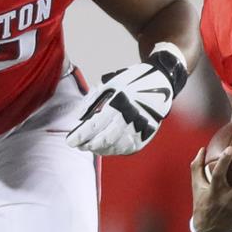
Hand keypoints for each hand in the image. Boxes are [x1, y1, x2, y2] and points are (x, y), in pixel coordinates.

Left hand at [67, 55, 182, 155]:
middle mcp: (131, 116)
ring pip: (117, 147)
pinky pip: (129, 148)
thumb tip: (79, 118)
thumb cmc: (131, 81)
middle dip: (89, 145)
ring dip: (101, 150)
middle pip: (105, 140)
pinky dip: (116, 150)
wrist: (161, 82)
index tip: (70, 141)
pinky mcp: (148, 134)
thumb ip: (92, 101)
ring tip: (92, 147)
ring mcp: (141, 127)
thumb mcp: (108, 84)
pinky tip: (108, 148)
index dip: (80, 136)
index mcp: (119, 102)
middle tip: (79, 146)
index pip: (95, 126)